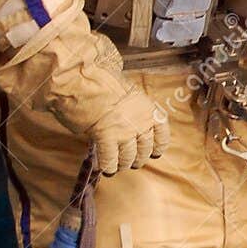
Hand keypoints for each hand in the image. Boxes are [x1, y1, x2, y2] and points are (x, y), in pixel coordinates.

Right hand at [45, 34, 169, 174]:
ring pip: (129, 157)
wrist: (84, 78)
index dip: (157, 147)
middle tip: (132, 161)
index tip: (154, 152)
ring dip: (123, 164)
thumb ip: (132, 108)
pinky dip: (108, 166)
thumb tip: (128, 121)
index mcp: (148, 108)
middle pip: (145, 150)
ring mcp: (124, 131)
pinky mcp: (106, 137)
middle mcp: (141, 122)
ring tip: (117, 166)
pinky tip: (105, 169)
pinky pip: (110, 159)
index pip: (162, 135)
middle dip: (138, 158)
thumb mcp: (126, 91)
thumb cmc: (101, 79)